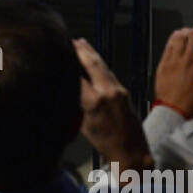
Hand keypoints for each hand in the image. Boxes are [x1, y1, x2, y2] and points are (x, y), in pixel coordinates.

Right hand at [74, 38, 150, 171]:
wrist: (133, 152)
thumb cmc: (107, 144)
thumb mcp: (84, 125)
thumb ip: (77, 105)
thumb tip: (68, 89)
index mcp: (94, 102)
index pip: (77, 76)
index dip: (67, 64)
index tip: (59, 55)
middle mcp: (108, 92)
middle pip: (92, 64)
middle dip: (82, 50)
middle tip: (72, 40)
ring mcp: (118, 90)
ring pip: (103, 66)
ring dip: (92, 54)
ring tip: (82, 44)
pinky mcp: (125, 92)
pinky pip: (110, 73)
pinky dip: (100, 65)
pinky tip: (95, 61)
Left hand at [153, 27, 192, 119]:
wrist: (174, 111)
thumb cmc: (192, 105)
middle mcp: (189, 60)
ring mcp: (175, 60)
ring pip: (179, 37)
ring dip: (184, 32)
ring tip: (186, 31)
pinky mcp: (163, 64)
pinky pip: (168, 46)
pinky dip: (172, 39)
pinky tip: (174, 38)